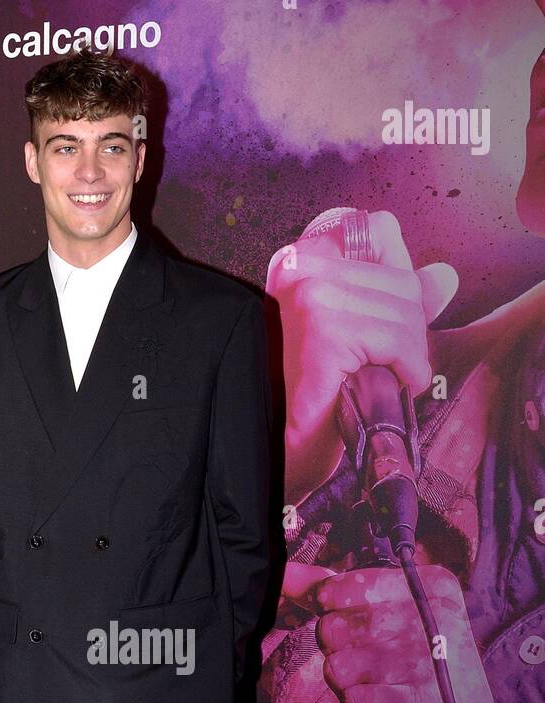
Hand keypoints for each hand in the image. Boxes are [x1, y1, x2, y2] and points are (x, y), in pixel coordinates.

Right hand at [266, 209, 457, 504]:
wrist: (281, 448)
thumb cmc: (310, 396)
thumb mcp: (357, 334)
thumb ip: (398, 298)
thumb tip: (444, 276)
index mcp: (302, 261)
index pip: (379, 230)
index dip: (399, 277)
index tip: (388, 321)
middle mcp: (301, 270)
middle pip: (400, 279)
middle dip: (407, 331)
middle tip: (386, 364)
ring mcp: (311, 299)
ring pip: (404, 313)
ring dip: (408, 357)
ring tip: (382, 379)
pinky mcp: (325, 336)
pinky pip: (395, 342)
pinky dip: (406, 370)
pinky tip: (387, 386)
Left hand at [282, 562, 498, 702]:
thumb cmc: (419, 671)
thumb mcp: (390, 621)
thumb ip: (337, 595)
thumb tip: (285, 575)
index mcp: (431, 587)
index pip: (341, 588)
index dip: (333, 616)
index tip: (357, 633)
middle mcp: (436, 618)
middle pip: (333, 630)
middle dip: (340, 657)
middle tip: (374, 672)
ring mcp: (432, 663)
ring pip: (339, 669)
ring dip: (350, 691)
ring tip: (383, 694)